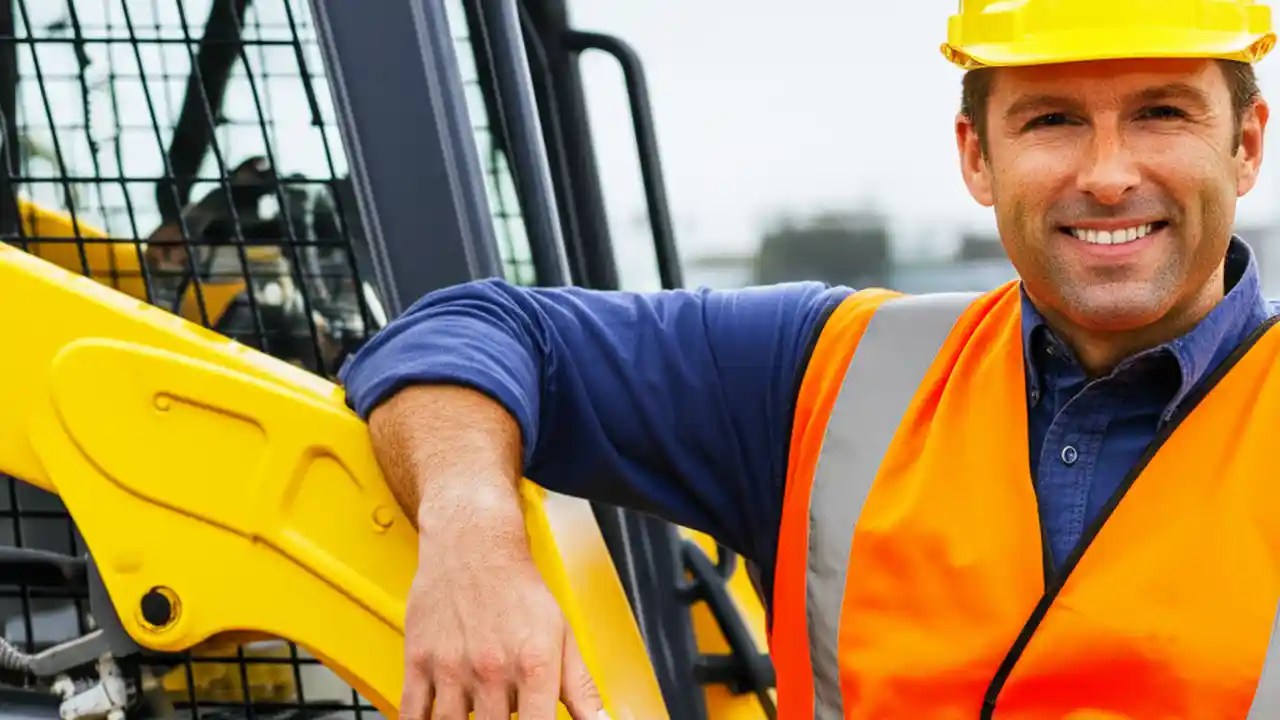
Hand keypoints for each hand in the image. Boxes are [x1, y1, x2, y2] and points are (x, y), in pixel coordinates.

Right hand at [399, 513, 604, 719]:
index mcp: (533, 665)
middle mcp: (492, 669)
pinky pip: (412, 713)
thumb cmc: (517, 588)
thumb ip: (581, 688)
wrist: (473, 545)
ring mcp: (452, 668)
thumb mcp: (562, 634)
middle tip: (500, 716)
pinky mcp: (419, 662)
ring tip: (476, 714)